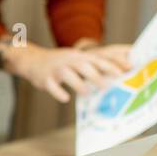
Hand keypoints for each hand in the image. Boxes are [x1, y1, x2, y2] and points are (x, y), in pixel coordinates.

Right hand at [4, 42, 131, 102]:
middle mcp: (68, 61)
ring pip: (67, 74)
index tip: (124, 72)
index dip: (110, 66)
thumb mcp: (77, 60)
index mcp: (78, 57)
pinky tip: (65, 98)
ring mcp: (56, 69)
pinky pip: (51, 86)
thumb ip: (94, 67)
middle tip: (107, 87)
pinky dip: (58, 92)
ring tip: (87, 94)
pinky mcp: (45, 79)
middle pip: (83, 66)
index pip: (97, 60)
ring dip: (78, 84)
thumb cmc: (61, 64)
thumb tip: (118, 76)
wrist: (32, 60)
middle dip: (95, 76)